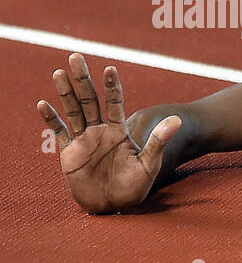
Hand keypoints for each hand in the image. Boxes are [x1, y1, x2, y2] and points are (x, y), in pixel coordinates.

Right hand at [36, 54, 180, 213]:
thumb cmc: (134, 187)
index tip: (110, 68)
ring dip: (65, 92)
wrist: (113, 206)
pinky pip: (59, 132)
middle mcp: (100, 131)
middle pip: (90, 99)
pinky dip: (51, 119)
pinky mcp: (69, 152)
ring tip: (59, 71)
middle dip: (83, 79)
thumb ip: (159, 140)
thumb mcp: (150, 163)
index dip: (112, 86)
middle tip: (76, 57)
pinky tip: (43, 104)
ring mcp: (83, 139)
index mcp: (119, 131)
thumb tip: (177, 119)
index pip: (115, 102)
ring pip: (73, 110)